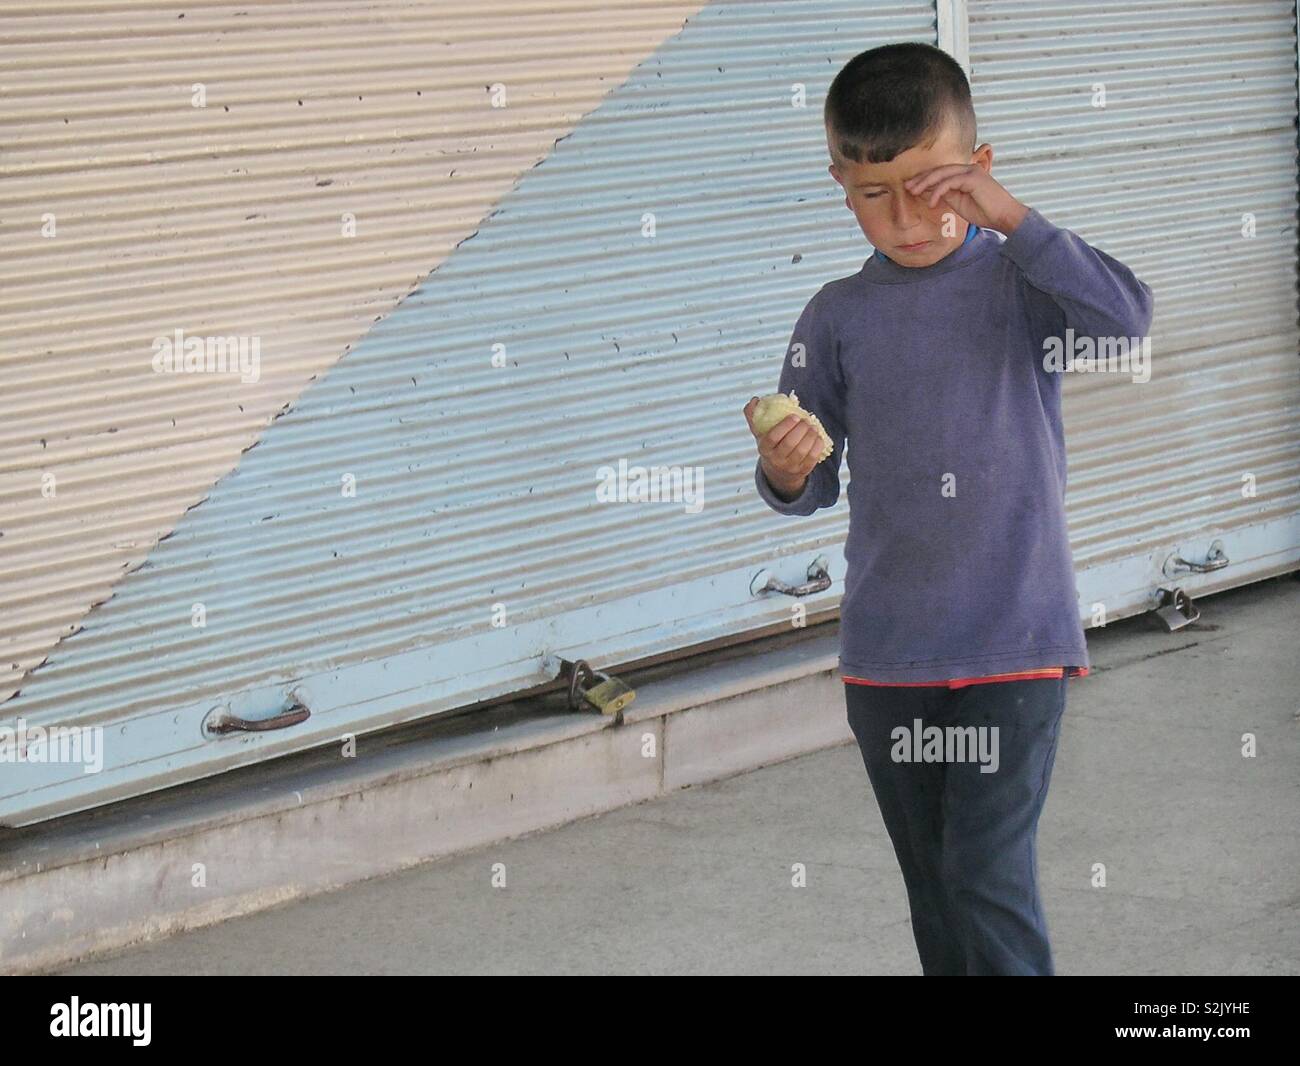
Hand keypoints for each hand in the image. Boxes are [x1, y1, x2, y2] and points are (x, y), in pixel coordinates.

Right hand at [744, 396, 821, 495]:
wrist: (779, 472)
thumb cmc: (770, 446)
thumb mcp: (760, 434)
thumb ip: (754, 416)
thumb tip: (755, 400)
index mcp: (764, 449)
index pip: (773, 437)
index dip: (785, 426)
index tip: (795, 416)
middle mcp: (776, 460)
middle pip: (790, 443)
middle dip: (801, 429)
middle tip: (806, 420)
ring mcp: (790, 467)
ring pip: (802, 450)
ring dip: (810, 436)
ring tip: (813, 427)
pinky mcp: (803, 470)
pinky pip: (812, 457)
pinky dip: (817, 445)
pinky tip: (817, 436)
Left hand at [903, 165, 1029, 235]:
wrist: (1004, 216)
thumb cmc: (984, 212)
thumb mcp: (959, 202)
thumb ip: (946, 194)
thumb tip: (929, 192)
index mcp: (965, 174)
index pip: (941, 173)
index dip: (924, 179)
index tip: (910, 187)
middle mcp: (968, 169)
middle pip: (939, 170)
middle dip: (921, 178)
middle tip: (906, 187)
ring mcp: (971, 172)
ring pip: (942, 173)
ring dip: (925, 183)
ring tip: (912, 192)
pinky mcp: (973, 178)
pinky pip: (949, 183)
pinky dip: (938, 192)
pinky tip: (931, 203)